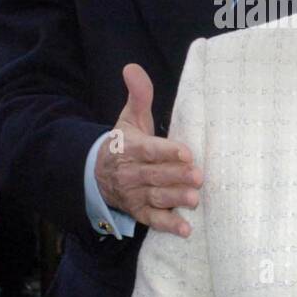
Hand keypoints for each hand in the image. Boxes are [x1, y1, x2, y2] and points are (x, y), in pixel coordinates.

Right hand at [94, 63, 201, 235]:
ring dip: (175, 199)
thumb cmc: (124, 142)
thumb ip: (138, 94)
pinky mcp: (138, 211)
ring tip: (194, 200)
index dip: (167, 151)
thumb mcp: (129, 117)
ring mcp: (134, 194)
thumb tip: (132, 67)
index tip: (187, 152)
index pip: (149, 149)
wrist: (98, 173)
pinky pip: (152, 220)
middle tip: (199, 176)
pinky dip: (168, 226)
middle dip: (176, 176)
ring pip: (156, 197)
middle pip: (155, 175)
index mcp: (129, 147)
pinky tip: (185, 229)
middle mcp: (130, 172)